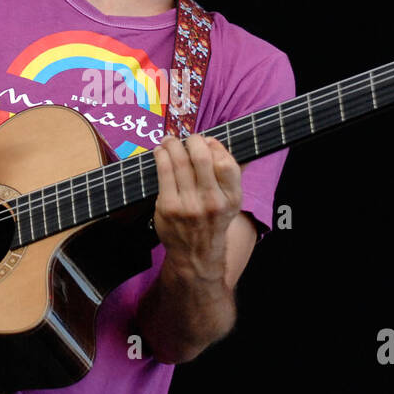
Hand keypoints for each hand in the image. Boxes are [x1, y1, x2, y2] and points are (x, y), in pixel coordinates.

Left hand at [150, 134, 241, 276]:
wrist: (195, 255)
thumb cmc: (212, 222)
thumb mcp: (231, 202)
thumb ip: (229, 175)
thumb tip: (215, 142)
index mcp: (232, 198)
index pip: (226, 162)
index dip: (214, 146)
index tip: (207, 141)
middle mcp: (213, 202)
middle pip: (201, 157)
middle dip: (192, 140)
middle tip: (187, 139)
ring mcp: (189, 205)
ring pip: (179, 161)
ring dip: (172, 144)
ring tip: (169, 140)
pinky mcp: (168, 207)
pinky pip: (164, 172)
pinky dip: (161, 156)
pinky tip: (160, 153)